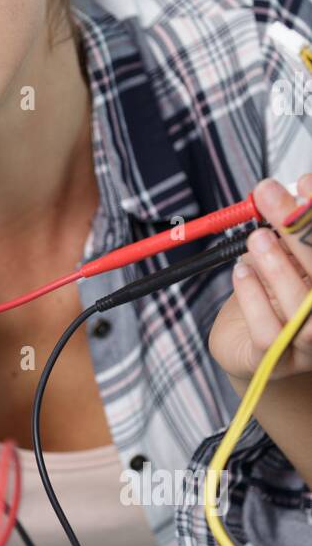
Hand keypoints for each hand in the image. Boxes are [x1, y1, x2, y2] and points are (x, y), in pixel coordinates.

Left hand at [208, 174, 311, 386]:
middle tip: (269, 196)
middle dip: (300, 232)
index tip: (305, 182)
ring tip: (256, 239)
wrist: (250, 346)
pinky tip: (241, 273)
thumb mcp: (286, 254)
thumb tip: (292, 187)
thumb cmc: (274, 293)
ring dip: (279, 268)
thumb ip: (293, 227)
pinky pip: (270, 335)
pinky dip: (253, 299)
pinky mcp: (280, 364)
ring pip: (305, 313)